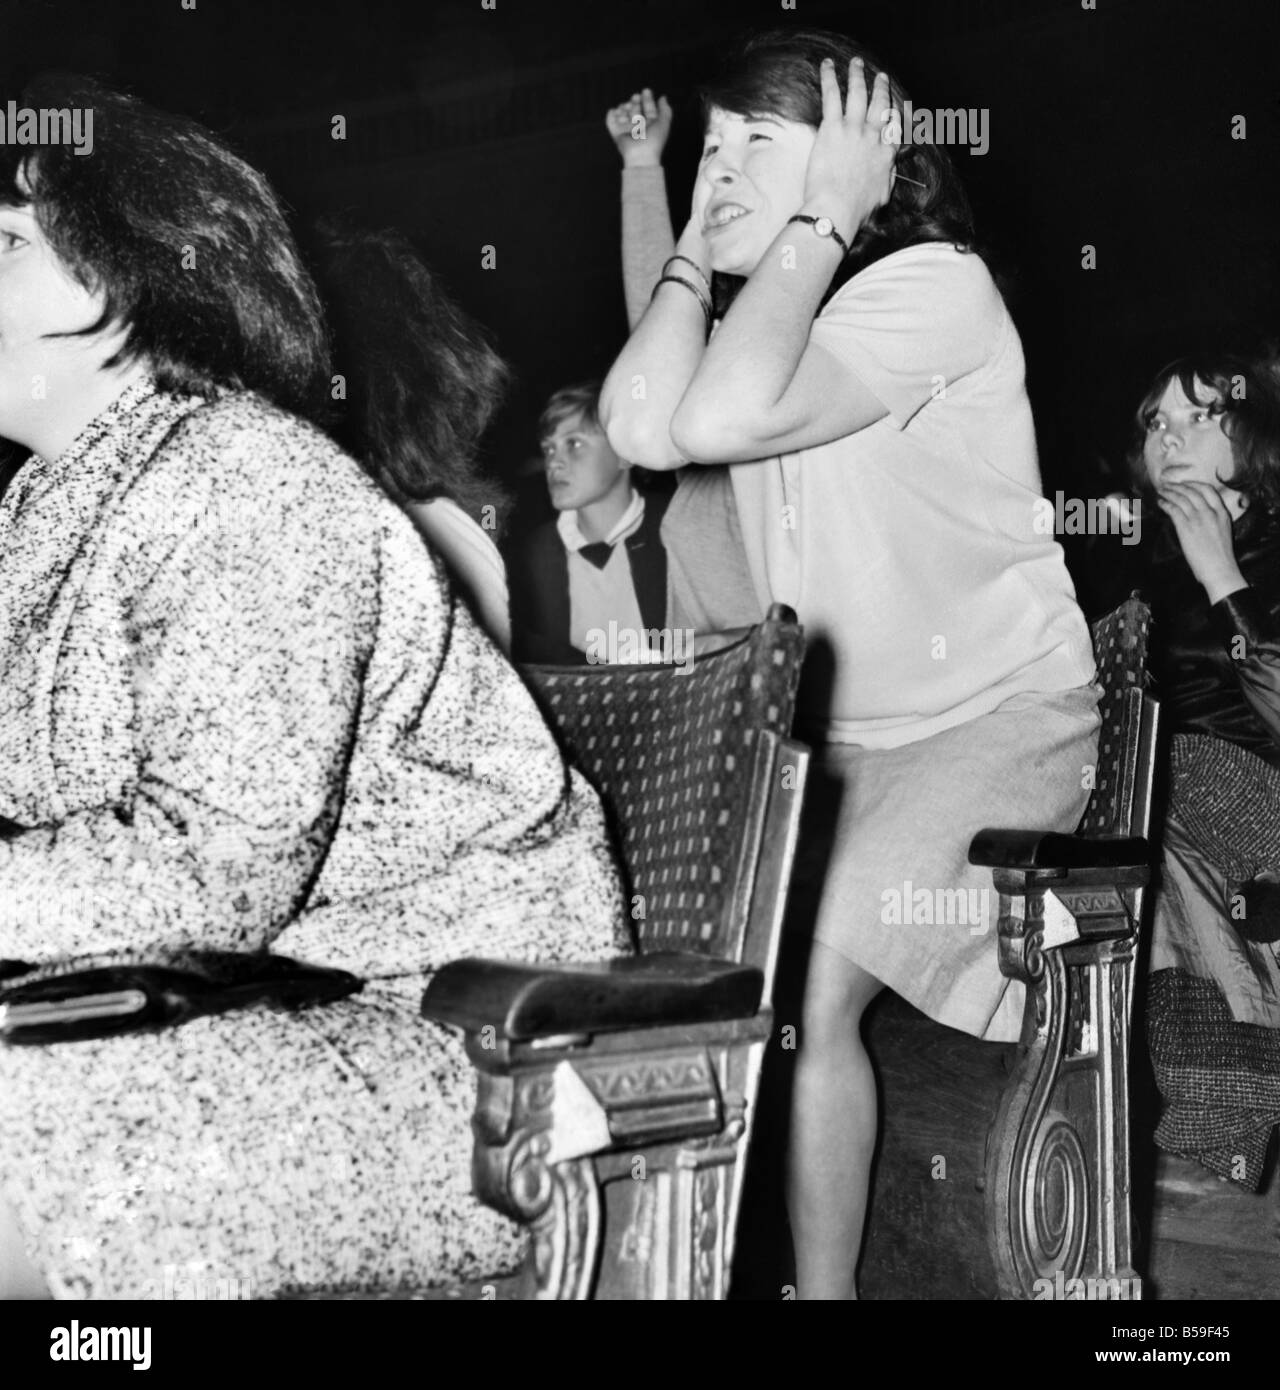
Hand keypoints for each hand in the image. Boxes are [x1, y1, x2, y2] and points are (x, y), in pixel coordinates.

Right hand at [605, 88, 672, 167]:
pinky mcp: (616, 133)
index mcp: (650, 125)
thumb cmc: (654, 140)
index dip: (647, 99)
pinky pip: (611, 121)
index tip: (646, 91)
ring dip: (624, 107)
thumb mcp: (664, 123)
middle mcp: (638, 127)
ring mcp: (627, 130)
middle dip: (635, 102)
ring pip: (623, 113)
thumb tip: (663, 98)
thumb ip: (665, 110)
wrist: (641, 155)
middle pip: (635, 109)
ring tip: (627, 107)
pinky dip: (612, 114)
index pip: (648, 109)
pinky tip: (616, 110)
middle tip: (635, 98)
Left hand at [800, 58, 898, 242]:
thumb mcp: (882, 197)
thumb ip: (887, 180)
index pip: (894, 127)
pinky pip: (832, 96)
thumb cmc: (856, 211)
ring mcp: (854, 129)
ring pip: (858, 94)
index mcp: (886, 154)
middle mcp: (873, 137)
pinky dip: (829, 78)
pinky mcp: (833, 127)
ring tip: (857, 62)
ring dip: (858, 75)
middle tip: (880, 76)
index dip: (893, 113)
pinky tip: (827, 65)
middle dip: (880, 88)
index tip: (891, 106)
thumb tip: (888, 172)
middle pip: (880, 105)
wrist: (836, 209)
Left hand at [1156, 475, 1246, 602]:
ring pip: (1181, 499)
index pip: (1208, 490)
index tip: (1184, 484)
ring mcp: (1198, 519)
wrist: (1219, 569)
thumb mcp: (1223, 530)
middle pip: (1192, 491)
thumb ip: (1214, 518)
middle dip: (1178, 487)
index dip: (1194, 484)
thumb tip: (1199, 513)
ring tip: (1161, 492)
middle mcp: (1211, 512)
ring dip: (1169, 493)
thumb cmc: (1220, 555)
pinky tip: (1160, 503)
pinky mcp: (1186, 528)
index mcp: (1222, 512)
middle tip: (1167, 485)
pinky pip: (1174, 510)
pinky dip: (1166, 504)